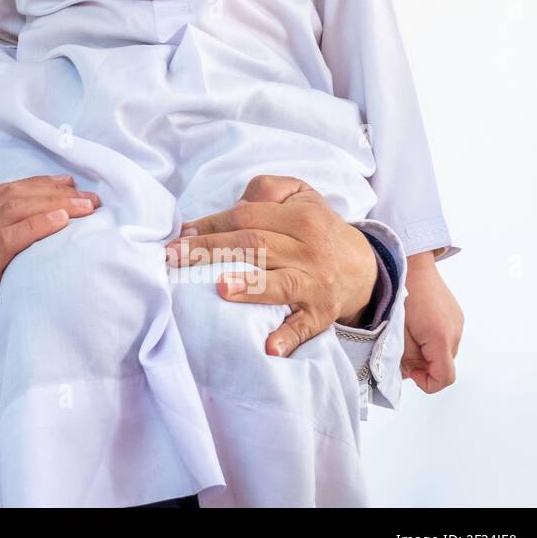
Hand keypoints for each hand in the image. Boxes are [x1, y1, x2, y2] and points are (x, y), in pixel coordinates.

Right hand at [0, 175, 99, 384]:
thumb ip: (16, 252)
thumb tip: (59, 238)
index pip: (6, 193)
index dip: (40, 185)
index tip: (72, 185)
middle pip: (12, 195)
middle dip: (54, 191)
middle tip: (89, 198)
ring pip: (12, 209)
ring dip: (53, 203)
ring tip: (85, 207)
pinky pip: (8, 238)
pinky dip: (36, 225)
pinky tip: (62, 222)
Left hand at [164, 174, 378, 358]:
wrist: (361, 266)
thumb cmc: (314, 227)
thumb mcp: (300, 195)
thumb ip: (268, 189)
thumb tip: (235, 203)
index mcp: (301, 218)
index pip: (246, 217)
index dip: (210, 225)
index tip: (179, 235)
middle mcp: (309, 251)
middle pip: (255, 246)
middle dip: (211, 251)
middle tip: (175, 258)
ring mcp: (315, 284)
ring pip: (280, 284)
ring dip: (250, 287)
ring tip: (221, 289)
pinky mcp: (321, 314)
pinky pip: (305, 328)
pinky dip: (288, 338)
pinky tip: (269, 348)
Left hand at [400, 251, 462, 391]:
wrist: (413, 263)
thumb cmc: (402, 293)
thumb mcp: (397, 329)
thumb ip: (404, 355)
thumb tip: (408, 372)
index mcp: (441, 338)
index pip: (445, 378)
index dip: (427, 382)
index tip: (409, 371)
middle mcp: (455, 333)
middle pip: (444, 365)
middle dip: (423, 366)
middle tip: (401, 352)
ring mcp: (458, 323)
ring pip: (444, 351)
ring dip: (427, 352)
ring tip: (407, 335)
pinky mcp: (456, 315)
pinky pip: (446, 337)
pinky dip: (432, 339)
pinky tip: (416, 325)